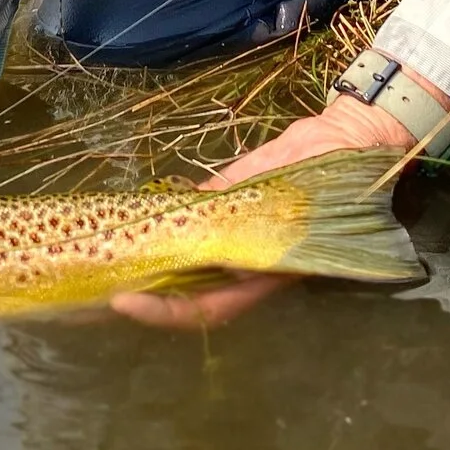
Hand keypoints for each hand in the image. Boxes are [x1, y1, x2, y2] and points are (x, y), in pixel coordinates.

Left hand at [109, 77, 444, 330]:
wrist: (352, 137)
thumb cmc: (331, 167)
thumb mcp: (287, 180)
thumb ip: (242, 195)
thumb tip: (196, 206)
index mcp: (264, 270)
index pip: (208, 307)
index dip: (167, 312)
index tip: (128, 300)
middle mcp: (245, 262)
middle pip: (186, 294)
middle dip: (143, 295)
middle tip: (97, 285)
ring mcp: (234, 237)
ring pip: (182, 265)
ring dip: (146, 263)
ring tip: (102, 256)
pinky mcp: (229, 206)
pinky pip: (191, 223)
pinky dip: (162, 222)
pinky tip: (131, 216)